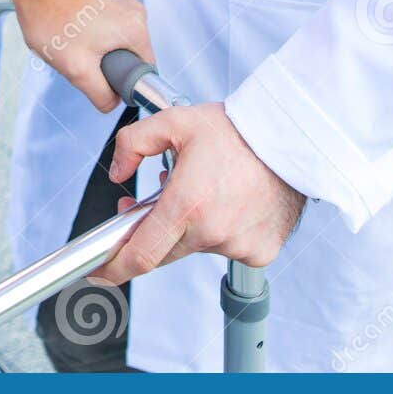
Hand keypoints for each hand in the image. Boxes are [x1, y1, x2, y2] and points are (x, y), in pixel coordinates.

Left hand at [12, 0, 152, 112]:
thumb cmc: (52, 20)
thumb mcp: (77, 69)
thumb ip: (101, 94)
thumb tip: (113, 102)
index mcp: (136, 29)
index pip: (144, 70)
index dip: (123, 81)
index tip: (101, 78)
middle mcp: (135, 12)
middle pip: (129, 55)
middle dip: (105, 64)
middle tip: (80, 59)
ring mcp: (120, 2)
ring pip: (116, 42)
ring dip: (96, 49)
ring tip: (72, 41)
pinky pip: (107, 27)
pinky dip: (91, 34)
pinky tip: (70, 30)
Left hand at [95, 103, 305, 282]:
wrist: (293, 139)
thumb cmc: (238, 130)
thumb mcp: (174, 121)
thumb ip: (133, 144)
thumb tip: (117, 173)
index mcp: (187, 205)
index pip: (141, 255)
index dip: (114, 268)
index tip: (99, 272)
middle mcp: (212, 232)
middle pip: (164, 251)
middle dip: (152, 231)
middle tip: (155, 199)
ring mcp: (238, 246)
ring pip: (195, 247)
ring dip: (190, 226)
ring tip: (203, 189)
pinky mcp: (260, 252)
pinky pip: (226, 249)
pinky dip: (220, 230)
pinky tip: (230, 202)